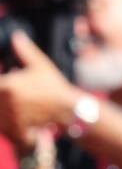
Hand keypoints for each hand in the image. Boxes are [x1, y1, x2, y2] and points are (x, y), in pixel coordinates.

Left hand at [0, 30, 74, 149]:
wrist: (69, 110)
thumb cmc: (54, 87)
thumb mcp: (41, 65)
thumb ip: (25, 50)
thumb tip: (16, 36)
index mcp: (8, 86)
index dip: (2, 84)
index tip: (7, 83)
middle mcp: (5, 104)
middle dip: (2, 95)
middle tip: (17, 92)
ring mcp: (9, 120)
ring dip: (3, 109)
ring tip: (19, 104)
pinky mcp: (14, 132)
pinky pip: (3, 128)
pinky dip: (6, 124)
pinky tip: (15, 118)